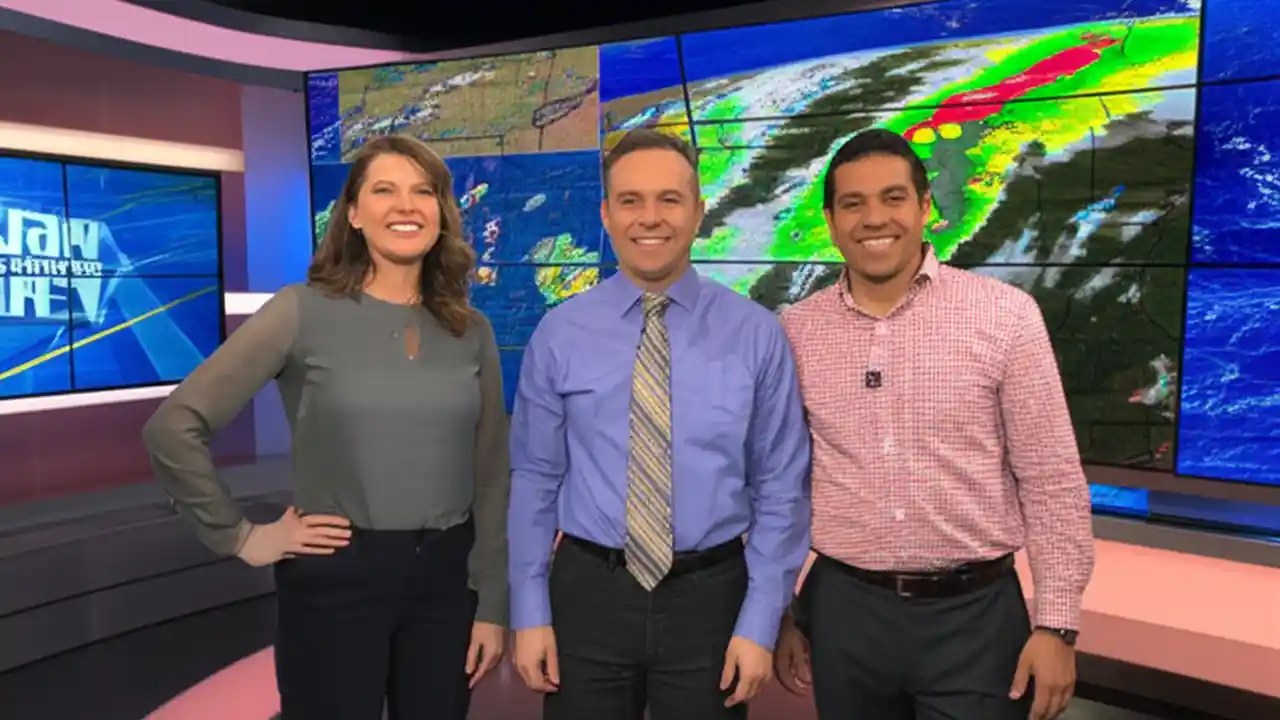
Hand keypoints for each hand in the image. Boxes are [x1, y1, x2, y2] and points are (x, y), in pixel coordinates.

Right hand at [236, 506, 350, 566]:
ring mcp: (295, 540)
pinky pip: (308, 550)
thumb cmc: (265, 531)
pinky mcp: (290, 550)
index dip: (332, 520)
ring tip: (346, 541)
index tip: (346, 521)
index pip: (319, 518)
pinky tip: (331, 551)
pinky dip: (320, 550)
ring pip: (318, 540)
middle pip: (321, 529)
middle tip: (350, 532)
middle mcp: (298, 528)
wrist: (248, 540)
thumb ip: (292, 516)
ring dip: (332, 540)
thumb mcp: (282, 519)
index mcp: (296, 520)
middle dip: (336, 531)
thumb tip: (300, 511)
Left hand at [465, 622, 504, 688]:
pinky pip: (496, 657)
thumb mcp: (474, 640)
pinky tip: (485, 660)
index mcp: (492, 654)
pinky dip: (489, 661)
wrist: (495, 610)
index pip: (482, 670)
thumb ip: (472, 656)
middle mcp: (499, 654)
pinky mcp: (504, 643)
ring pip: (493, 663)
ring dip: (486, 667)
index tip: (469, 685)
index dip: (475, 678)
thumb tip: (469, 671)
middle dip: (481, 673)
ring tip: (477, 670)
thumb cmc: (482, 625)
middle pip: (489, 668)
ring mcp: (503, 649)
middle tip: (472, 678)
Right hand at [513, 626, 558, 692]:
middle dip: (542, 686)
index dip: (548, 688)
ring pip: (526, 678)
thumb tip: (555, 682)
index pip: (537, 685)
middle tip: (553, 681)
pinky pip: (522, 671)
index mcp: (529, 667)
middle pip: (530, 684)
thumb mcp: (551, 650)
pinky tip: (539, 666)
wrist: (528, 616)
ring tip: (547, 674)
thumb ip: (553, 668)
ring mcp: (515, 661)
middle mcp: (520, 667)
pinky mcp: (514, 656)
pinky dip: (531, 673)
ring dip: (536, 680)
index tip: (557, 686)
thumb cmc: (542, 632)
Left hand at [720, 635, 772, 706]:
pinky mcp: (771, 669)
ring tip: (739, 691)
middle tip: (731, 697)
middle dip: (741, 698)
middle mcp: (760, 678)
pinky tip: (750, 683)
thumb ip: (727, 673)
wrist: (760, 627)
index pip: (741, 695)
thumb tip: (723, 687)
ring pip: (758, 691)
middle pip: (750, 695)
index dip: (733, 700)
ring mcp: (767, 674)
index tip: (726, 702)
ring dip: (749, 693)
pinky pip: (763, 684)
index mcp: (749, 675)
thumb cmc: (742, 640)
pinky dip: (756, 687)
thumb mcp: (730, 655)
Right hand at [773, 615, 811, 695]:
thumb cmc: (788, 633)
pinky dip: (786, 668)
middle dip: (793, 684)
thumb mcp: (798, 648)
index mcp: (781, 665)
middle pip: (784, 679)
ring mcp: (771, 659)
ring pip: (780, 672)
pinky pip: (778, 665)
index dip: (796, 689)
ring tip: (798, 678)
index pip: (788, 682)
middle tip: (802, 688)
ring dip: (790, 677)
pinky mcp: (769, 652)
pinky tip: (791, 666)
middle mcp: (774, 665)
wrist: (774, 617)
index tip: (805, 693)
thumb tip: (806, 681)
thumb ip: (801, 665)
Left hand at [1010, 630, 1076, 718]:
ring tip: (1047, 716)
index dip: (1035, 716)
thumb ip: (1019, 681)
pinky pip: (1069, 698)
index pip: (1040, 707)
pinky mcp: (1074, 679)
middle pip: (1053, 709)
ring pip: (1063, 705)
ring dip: (1055, 713)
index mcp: (1046, 685)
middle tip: (1038, 719)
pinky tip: (1058, 704)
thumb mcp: (1024, 662)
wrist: (1057, 633)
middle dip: (1045, 717)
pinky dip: (1063, 705)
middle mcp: (1059, 688)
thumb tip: (1014, 697)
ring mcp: (1068, 684)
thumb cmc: (1037, 647)